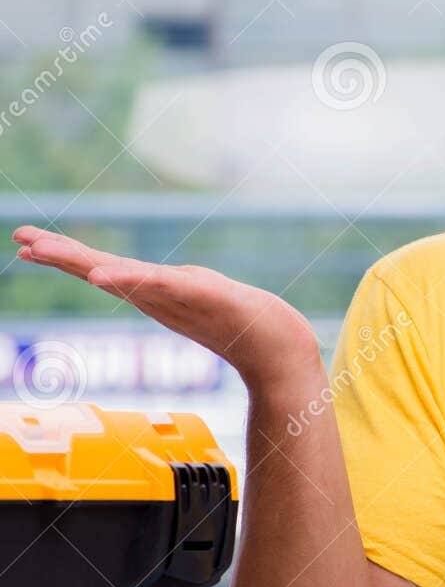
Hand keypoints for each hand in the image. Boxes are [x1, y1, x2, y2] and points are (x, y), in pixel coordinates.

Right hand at [11, 225, 322, 393]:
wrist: (276, 346)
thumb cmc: (239, 323)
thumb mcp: (198, 296)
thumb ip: (171, 288)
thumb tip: (149, 282)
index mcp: (152, 290)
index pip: (100, 268)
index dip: (63, 256)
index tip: (25, 242)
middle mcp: (157, 294)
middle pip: (101, 270)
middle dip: (60, 255)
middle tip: (20, 241)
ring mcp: (177, 296)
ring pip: (123, 276)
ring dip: (84, 263)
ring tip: (45, 251)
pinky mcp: (203, 296)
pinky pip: (162, 285)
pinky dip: (131, 280)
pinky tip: (105, 275)